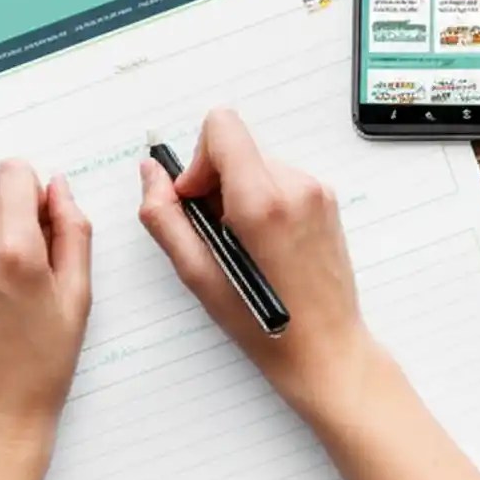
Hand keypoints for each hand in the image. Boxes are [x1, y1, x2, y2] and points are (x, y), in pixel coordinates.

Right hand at [138, 109, 379, 426]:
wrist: (328, 352)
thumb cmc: (267, 327)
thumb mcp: (198, 275)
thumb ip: (165, 217)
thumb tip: (151, 175)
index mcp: (262, 202)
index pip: (222, 127)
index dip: (197, 160)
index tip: (195, 199)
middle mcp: (296, 187)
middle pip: (236, 148)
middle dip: (215, 184)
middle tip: (216, 236)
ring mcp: (316, 192)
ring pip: (256, 165)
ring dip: (238, 197)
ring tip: (243, 248)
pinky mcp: (326, 202)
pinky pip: (279, 181)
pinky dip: (262, 203)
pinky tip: (264, 247)